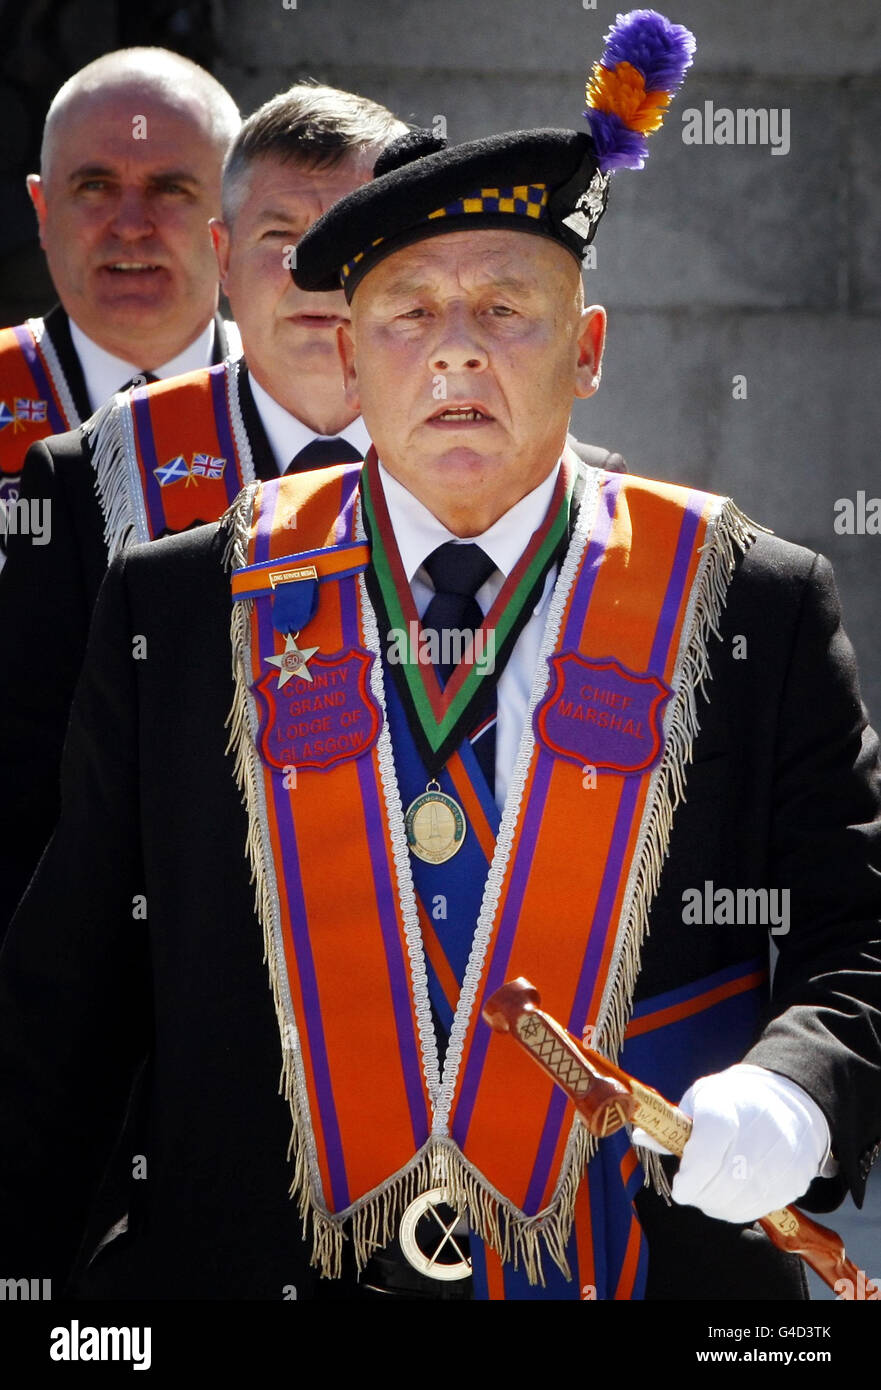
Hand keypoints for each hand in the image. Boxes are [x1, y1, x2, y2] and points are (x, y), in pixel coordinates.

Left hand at [631, 1063, 830, 1222]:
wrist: (787, 1101)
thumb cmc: (732, 1102)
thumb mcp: (700, 1099)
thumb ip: (672, 1124)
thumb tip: (639, 1137)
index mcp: (727, 1103)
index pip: (710, 1146)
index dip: (692, 1175)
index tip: (680, 1187)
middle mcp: (761, 1126)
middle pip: (726, 1179)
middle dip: (702, 1194)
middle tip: (691, 1193)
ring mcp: (784, 1153)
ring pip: (745, 1198)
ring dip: (720, 1205)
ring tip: (709, 1195)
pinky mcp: (797, 1175)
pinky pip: (765, 1205)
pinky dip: (743, 1207)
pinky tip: (733, 1196)